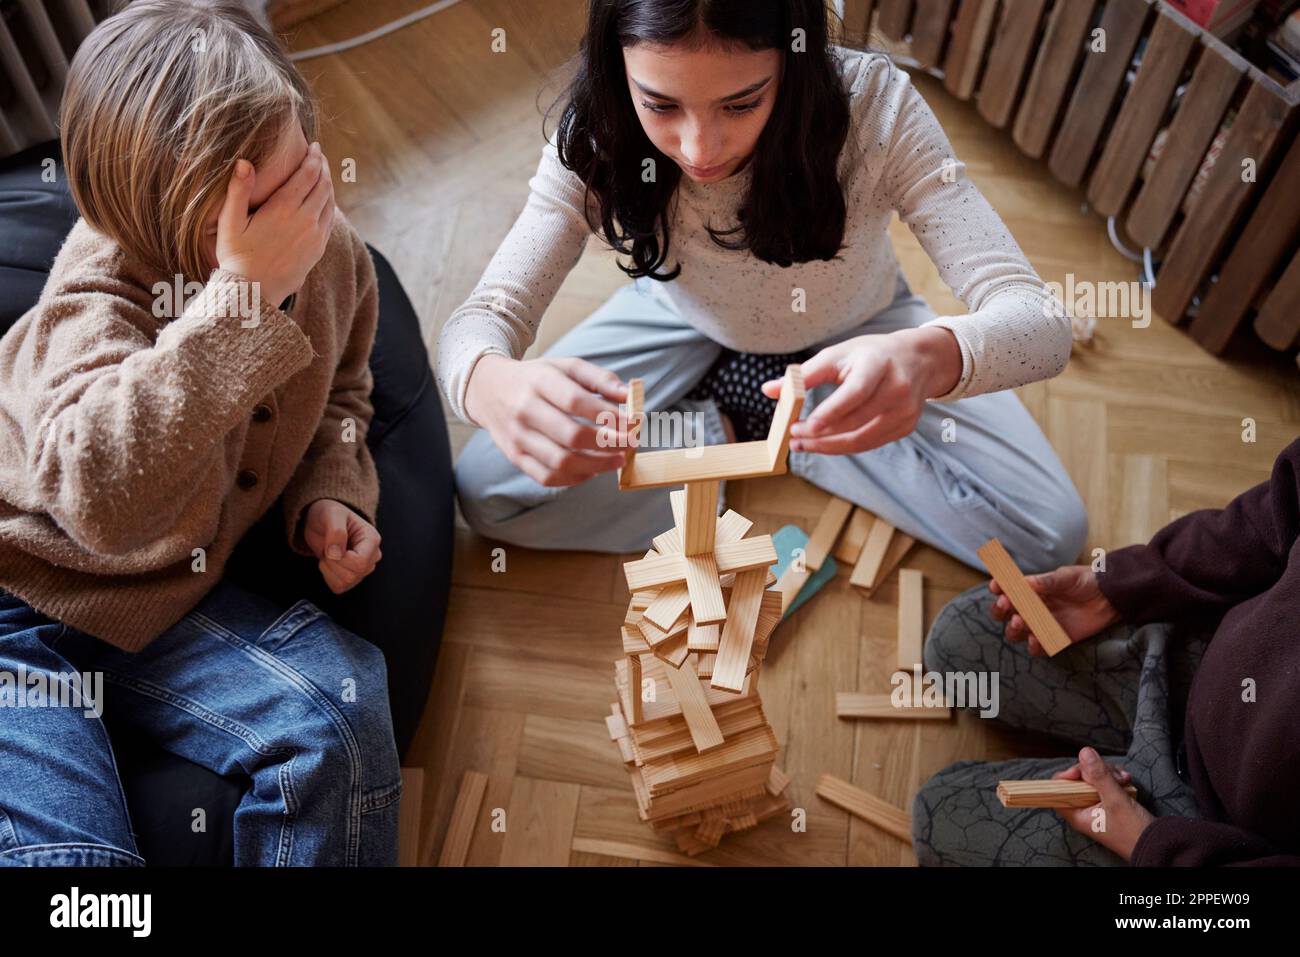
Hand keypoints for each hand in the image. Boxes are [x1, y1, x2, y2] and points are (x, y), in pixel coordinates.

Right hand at [216, 142, 334, 306]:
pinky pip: (330, 220)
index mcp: (283, 208)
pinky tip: (324, 201)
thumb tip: (245, 162)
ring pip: (329, 202)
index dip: (313, 158)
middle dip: (323, 167)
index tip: (314, 147)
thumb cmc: (235, 257)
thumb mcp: (230, 222)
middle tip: (320, 156)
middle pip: (323, 185)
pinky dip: (330, 205)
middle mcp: (305, 220)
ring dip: (328, 185)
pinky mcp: (318, 249)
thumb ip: (238, 191)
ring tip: (323, 174)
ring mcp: (315, 236)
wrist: (253, 293)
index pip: (307, 175)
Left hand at [302, 499, 381, 593]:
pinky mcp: (352, 577)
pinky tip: (330, 563)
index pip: (360, 563)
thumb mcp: (332, 514)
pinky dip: (328, 577)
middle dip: (333, 564)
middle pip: (353, 575)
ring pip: (345, 583)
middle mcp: (372, 556)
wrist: (322, 521)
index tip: (332, 546)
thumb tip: (336, 554)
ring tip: (329, 554)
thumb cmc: (330, 514)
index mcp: (372, 539)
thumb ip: (336, 531)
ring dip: (329, 570)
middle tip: (328, 549)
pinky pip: (339, 587)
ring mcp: (363, 569)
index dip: (341, 559)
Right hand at [465, 353, 631, 487]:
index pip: (576, 401)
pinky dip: (574, 478)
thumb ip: (598, 378)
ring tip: (617, 460)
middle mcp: (524, 410)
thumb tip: (628, 394)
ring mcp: (517, 437)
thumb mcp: (565, 366)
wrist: (488, 389)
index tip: (633, 423)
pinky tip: (592, 470)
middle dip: (608, 443)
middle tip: (630, 445)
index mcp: (539, 382)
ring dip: (596, 465)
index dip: (608, 416)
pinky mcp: (514, 457)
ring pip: (560, 461)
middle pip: (571, 435)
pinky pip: (546, 477)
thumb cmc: (536, 378)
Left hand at [760, 326, 960, 454]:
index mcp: (878, 364)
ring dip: (828, 447)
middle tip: (793, 437)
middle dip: (821, 434)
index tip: (803, 426)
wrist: (917, 360)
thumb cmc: (869, 355)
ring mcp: (905, 411)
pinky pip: (870, 443)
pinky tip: (824, 444)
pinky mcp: (906, 426)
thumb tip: (767, 390)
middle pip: (856, 421)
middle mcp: (897, 389)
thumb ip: (803, 375)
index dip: (830, 412)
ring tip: (802, 444)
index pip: (855, 393)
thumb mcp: (837, 354)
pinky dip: (844, 446)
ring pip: (862, 439)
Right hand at [990, 564, 1118, 655]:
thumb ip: (1047, 581)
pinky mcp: (1054, 638)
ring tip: (1020, 621)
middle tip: (1006, 605)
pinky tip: (1036, 639)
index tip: (997, 587)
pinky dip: (1033, 646)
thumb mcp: (1066, 577)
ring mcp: (1041, 624)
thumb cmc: (1086, 581)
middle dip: (1000, 610)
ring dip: (1013, 628)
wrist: (1109, 597)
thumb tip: (1026, 583)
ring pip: (1016, 632)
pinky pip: (1038, 647)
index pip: (1007, 590)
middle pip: (1004, 613)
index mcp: (1030, 589)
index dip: (999, 589)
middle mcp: (1031, 607)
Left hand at [1053, 747, 1152, 861]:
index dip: (1068, 775)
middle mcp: (1084, 809)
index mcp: (1077, 813)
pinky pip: (1106, 783)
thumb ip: (1099, 776)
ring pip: (1094, 778)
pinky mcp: (1109, 801)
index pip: (1059, 789)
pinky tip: (1126, 781)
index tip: (1082, 769)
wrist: (1158, 844)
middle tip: (1114, 776)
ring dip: (1109, 774)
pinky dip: (1115, 779)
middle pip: (1078, 779)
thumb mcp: (1116, 800)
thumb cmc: (1134, 831)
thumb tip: (1084, 752)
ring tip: (1124, 780)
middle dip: (1096, 771)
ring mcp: (1096, 804)